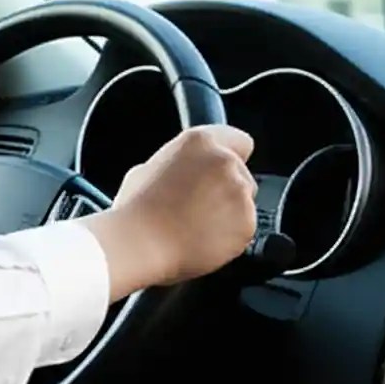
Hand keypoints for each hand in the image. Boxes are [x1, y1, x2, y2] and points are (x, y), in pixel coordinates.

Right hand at [81, 124, 257, 301]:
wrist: (142, 243)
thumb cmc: (137, 209)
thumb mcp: (148, 169)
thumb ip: (177, 165)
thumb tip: (183, 172)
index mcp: (200, 142)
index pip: (238, 140)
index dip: (230, 156)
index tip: (221, 170)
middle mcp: (225, 162)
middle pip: (242, 174)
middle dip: (226, 188)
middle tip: (200, 204)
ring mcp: (239, 193)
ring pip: (244, 203)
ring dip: (228, 212)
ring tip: (197, 225)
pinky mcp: (247, 223)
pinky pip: (244, 228)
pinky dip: (230, 235)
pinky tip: (203, 238)